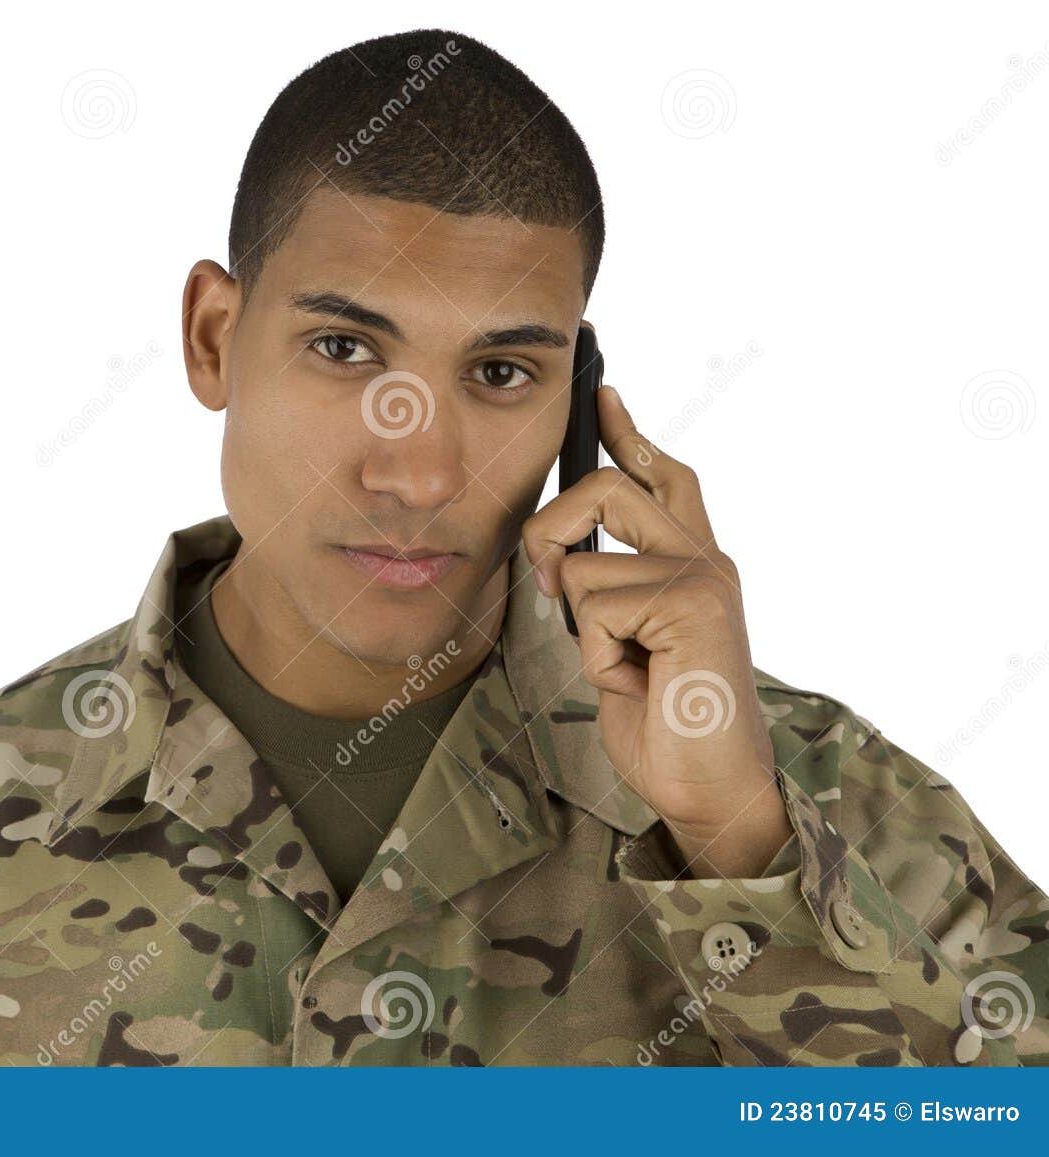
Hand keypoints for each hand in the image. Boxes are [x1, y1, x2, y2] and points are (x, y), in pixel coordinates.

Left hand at [522, 385, 788, 878]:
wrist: (707, 786)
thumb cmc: (666, 722)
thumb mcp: (622, 643)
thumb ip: (606, 592)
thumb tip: (560, 555)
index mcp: (693, 564)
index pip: (664, 479)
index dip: (630, 435)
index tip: (604, 396)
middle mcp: (705, 560)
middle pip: (608, 488)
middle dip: (552, 528)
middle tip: (547, 583)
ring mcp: (702, 578)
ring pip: (583, 565)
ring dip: (582, 631)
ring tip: (628, 669)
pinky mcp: (693, 604)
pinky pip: (593, 607)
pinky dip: (594, 656)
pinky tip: (638, 682)